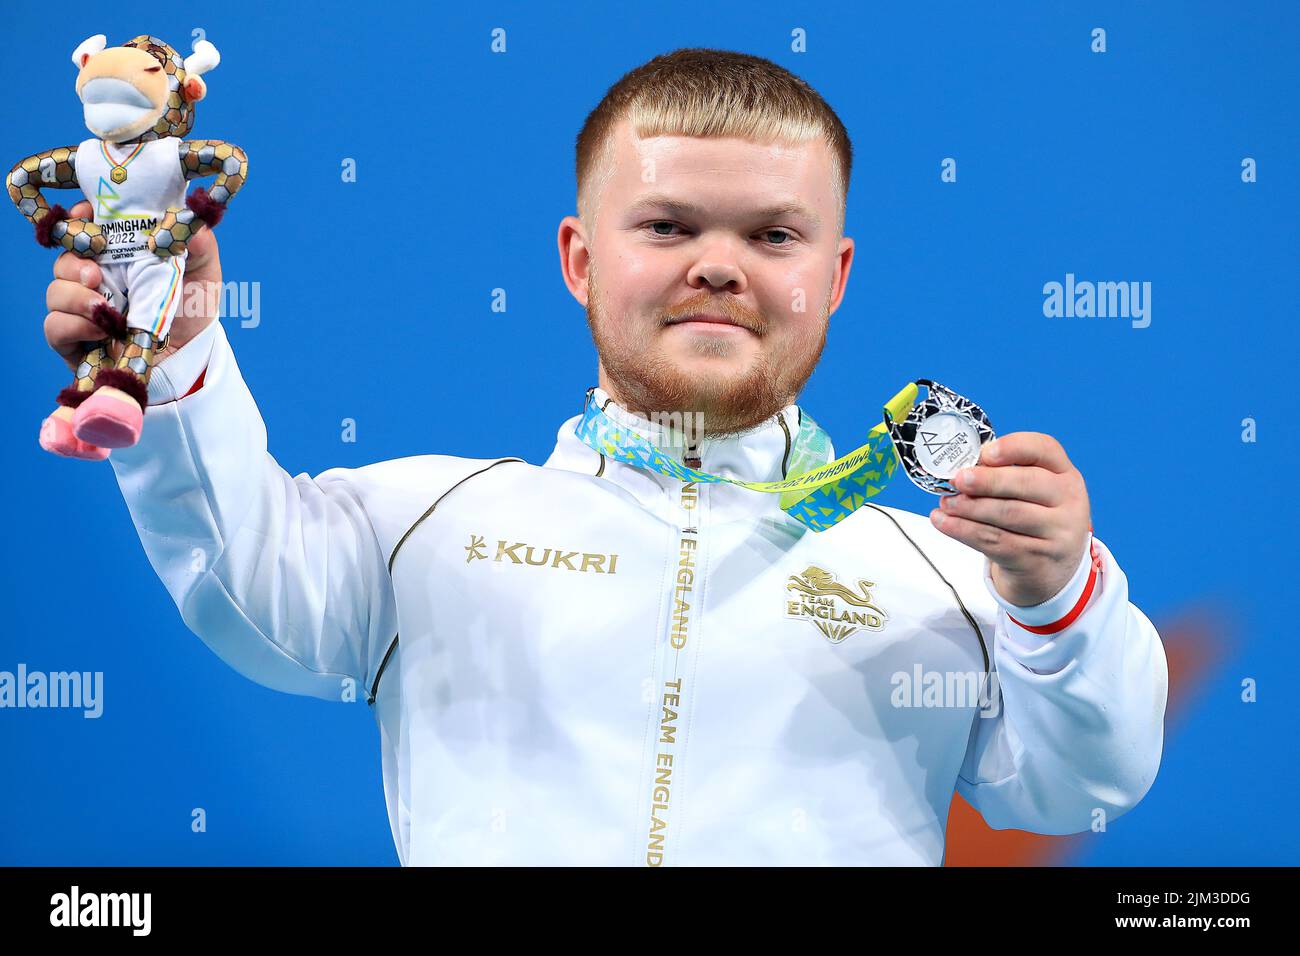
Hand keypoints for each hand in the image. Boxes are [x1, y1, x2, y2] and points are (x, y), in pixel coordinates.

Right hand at [44, 200, 221, 371]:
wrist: (190, 358)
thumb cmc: (192, 313)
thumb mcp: (204, 275)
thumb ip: (200, 246)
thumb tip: (184, 221)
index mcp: (117, 257)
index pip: (84, 230)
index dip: (79, 219)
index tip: (84, 217)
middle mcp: (94, 279)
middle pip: (63, 260)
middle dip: (73, 264)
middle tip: (95, 275)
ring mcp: (81, 310)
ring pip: (55, 292)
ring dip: (76, 297)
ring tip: (106, 309)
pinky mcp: (74, 340)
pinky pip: (54, 326)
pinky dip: (74, 326)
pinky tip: (101, 331)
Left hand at [929, 432, 1090, 606]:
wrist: (1052, 570)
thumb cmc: (1034, 519)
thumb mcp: (1033, 492)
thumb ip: (1005, 475)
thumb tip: (963, 469)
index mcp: (1065, 474)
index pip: (1045, 449)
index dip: (1014, 447)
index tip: (985, 452)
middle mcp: (1069, 501)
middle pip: (1027, 483)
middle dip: (987, 480)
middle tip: (958, 479)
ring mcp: (1058, 532)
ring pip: (1008, 514)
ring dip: (970, 507)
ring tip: (946, 503)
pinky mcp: (1038, 559)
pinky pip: (996, 541)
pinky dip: (964, 530)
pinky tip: (944, 522)